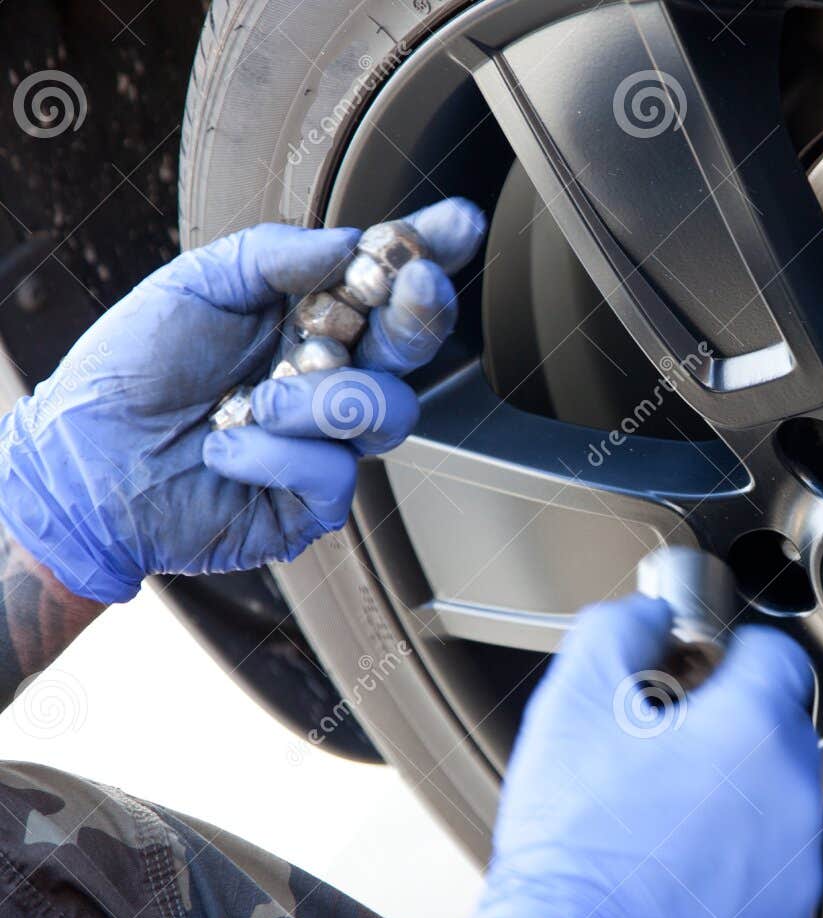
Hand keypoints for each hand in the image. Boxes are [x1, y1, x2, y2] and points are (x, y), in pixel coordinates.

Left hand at [0, 198, 485, 602]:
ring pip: (389, 413)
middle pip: (412, 347)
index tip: (459, 226)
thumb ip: (270, 257)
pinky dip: (275, 455)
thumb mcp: (191, 287)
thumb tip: (344, 245)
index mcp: (307, 321)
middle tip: (413, 287)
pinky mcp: (312, 504)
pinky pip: (335, 476)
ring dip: (324, 400)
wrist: (82, 459)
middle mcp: (328, 379)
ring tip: (257, 398)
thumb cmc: (129, 373)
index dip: (427, 254)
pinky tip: (227, 447)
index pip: (384, 284)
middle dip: (421, 314)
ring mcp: (327, 443)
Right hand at [461, 595, 822, 917]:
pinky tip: (677, 866)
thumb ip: (622, 628)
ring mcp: (795, 863)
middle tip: (662, 747)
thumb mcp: (576, 698)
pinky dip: (737, 861)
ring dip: (734, 794)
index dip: (728, 656)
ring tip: (661, 812)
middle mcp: (792, 792)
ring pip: (776, 799)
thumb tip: (650, 615)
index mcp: (752, 726)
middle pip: (776, 727)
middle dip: (727, 726)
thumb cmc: (573, 841)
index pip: (775, 655)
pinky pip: (772, 867)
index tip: (697, 674)